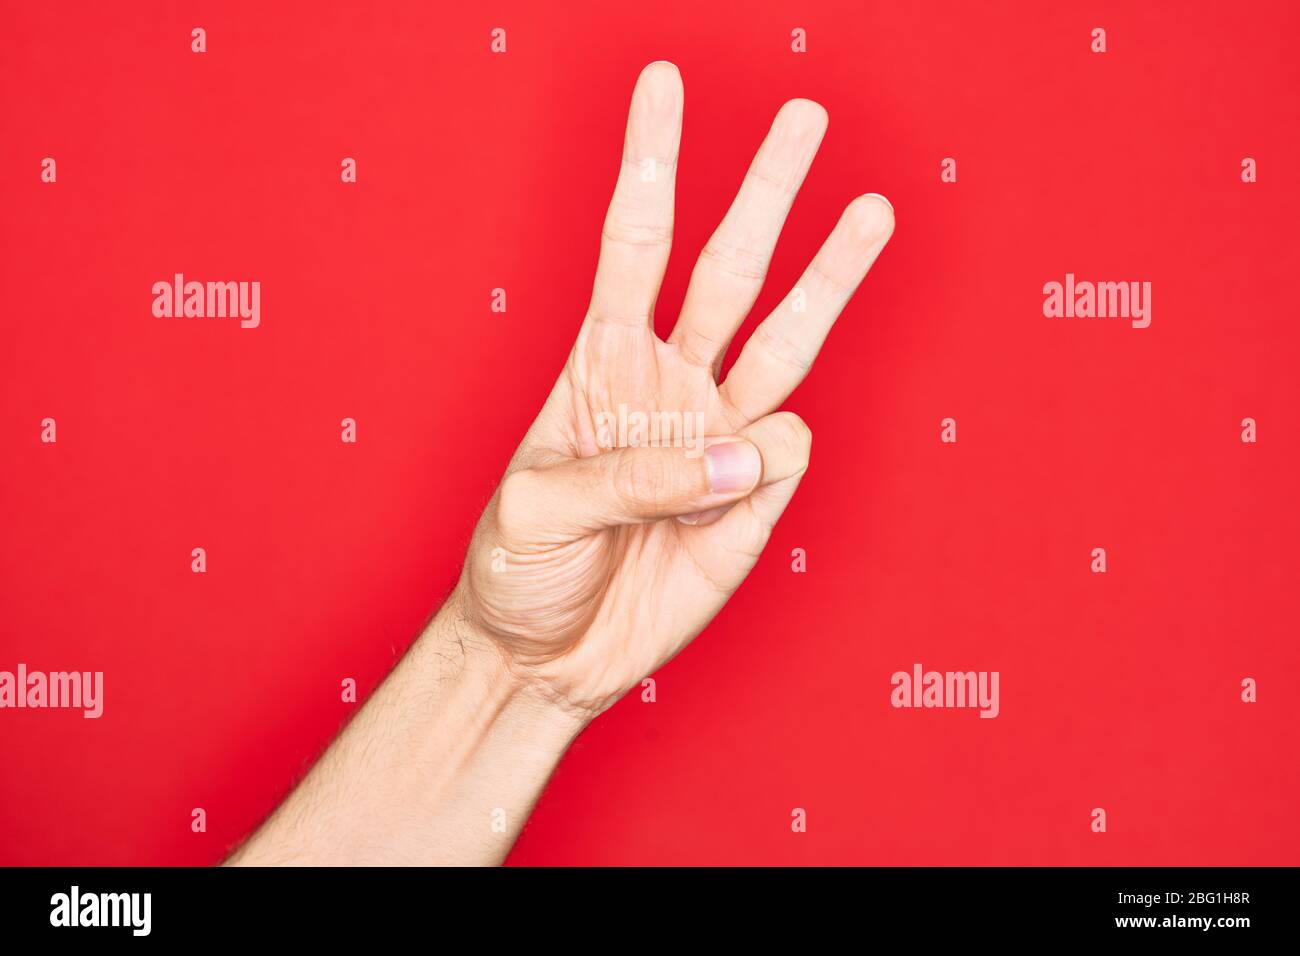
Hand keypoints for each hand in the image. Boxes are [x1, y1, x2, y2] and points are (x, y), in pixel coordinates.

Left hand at [455, 61, 893, 718]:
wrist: (546, 653)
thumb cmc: (520, 566)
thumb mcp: (536, 509)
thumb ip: (632, 476)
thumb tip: (744, 454)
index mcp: (603, 363)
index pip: (635, 243)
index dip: (650, 163)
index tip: (662, 82)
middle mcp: (671, 385)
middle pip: (729, 270)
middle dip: (765, 192)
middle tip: (806, 115)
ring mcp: (719, 441)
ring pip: (788, 342)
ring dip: (829, 278)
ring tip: (871, 211)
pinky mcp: (754, 505)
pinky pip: (785, 458)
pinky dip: (770, 463)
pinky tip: (740, 488)